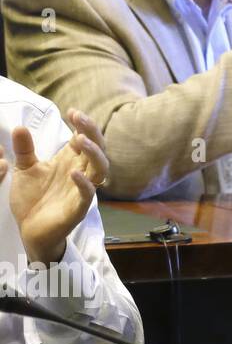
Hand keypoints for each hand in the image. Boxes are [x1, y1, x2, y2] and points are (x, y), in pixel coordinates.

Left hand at [10, 109, 108, 264]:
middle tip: (79, 118)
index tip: (71, 112)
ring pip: (100, 169)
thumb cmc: (32, 199)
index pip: (85, 138)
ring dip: (94, 153)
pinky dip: (84, 183)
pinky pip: (87, 195)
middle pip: (98, 149)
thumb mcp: (25, 170)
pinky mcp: (78, 209)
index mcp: (71, 162)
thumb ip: (24, 149)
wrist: (29, 231)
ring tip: (81, 140)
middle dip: (92, 132)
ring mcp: (82, 190)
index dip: (83, 124)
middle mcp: (81, 173)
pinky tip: (73, 173)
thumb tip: (19, 126)